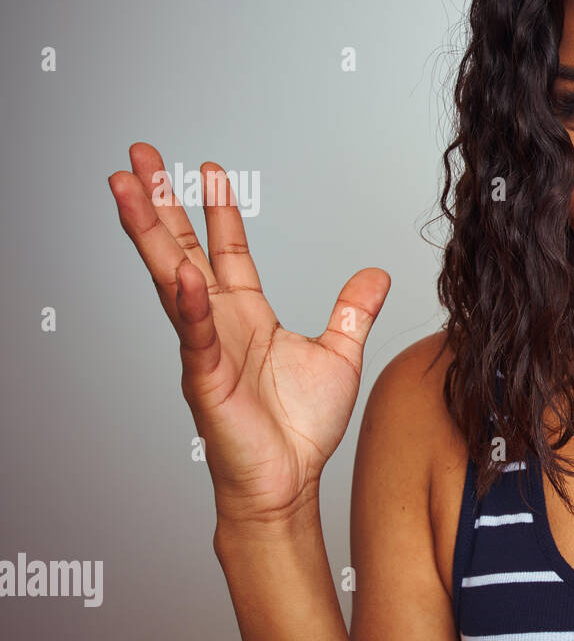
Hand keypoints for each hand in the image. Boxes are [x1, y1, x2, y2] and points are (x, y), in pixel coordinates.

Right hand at [109, 142, 390, 523]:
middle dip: (160, 203)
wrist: (288, 483)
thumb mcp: (339, 355)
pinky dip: (189, 302)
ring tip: (129, 189)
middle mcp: (220, 325)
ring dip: (149, 233)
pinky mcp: (205, 380)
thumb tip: (376, 276)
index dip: (218, 210)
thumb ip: (351, 312)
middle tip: (139, 157)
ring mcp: (207, 349)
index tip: (211, 170)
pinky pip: (195, 333)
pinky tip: (179, 269)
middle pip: (182, 249)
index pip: (228, 250)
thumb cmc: (301, 431)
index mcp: (248, 317)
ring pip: (172, 279)